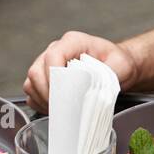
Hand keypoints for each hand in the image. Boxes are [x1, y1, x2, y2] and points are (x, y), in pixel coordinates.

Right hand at [23, 31, 138, 113]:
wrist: (116, 67)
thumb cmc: (118, 63)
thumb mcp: (122, 65)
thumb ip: (110, 73)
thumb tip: (97, 86)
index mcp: (73, 42)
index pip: (53, 56)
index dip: (54, 76)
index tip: (63, 94)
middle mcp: (56, 50)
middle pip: (37, 71)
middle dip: (47, 93)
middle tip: (61, 108)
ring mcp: (48, 63)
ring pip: (32, 81)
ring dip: (42, 99)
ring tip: (59, 111)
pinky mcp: (45, 77)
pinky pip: (32, 91)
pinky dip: (39, 103)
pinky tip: (54, 110)